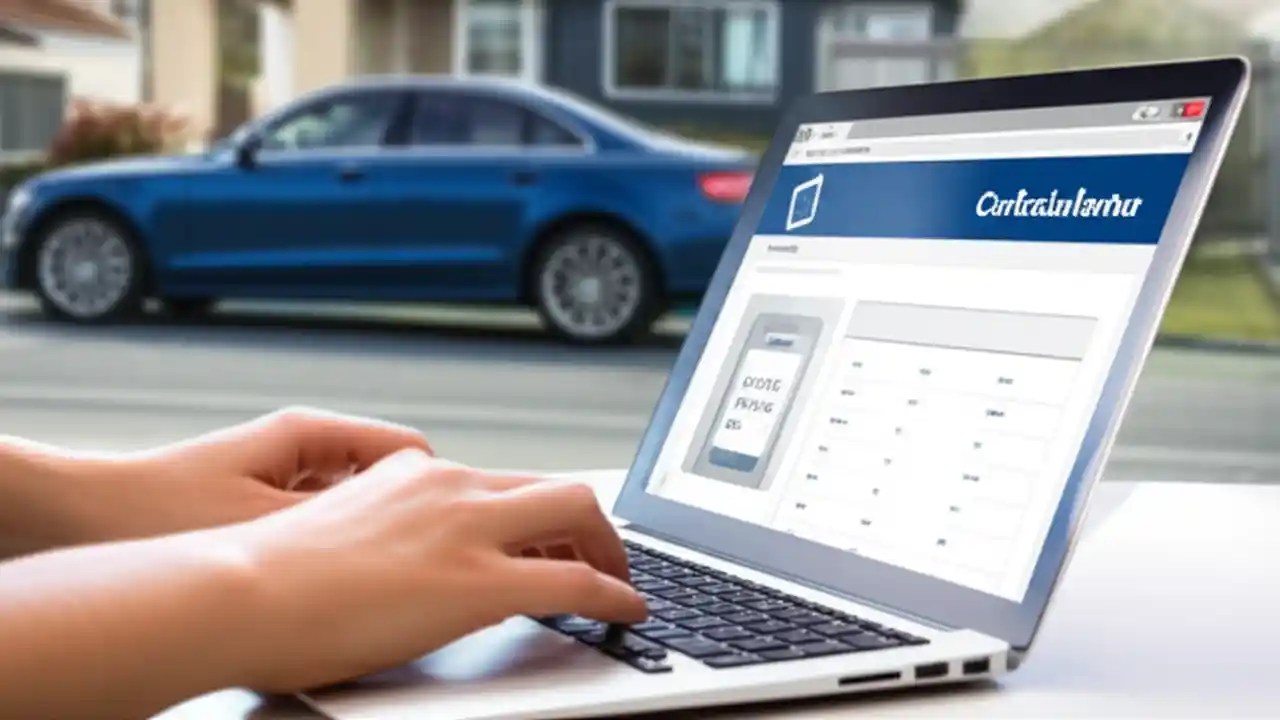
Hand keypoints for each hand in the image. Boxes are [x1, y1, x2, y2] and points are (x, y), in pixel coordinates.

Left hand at [70, 408, 431, 542]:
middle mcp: (301, 446)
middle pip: (385, 477)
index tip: (442, 527)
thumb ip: (342, 521)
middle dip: (399, 515)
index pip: (409, 450)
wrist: (85, 514)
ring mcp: (283, 474)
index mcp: (311, 433)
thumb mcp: (267, 520)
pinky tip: (313, 575)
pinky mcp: (263, 502)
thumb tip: (405, 526)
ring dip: (359, 533)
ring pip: (353, 502)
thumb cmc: (161, 507)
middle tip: (403, 557)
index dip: (433, 490)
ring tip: (353, 569)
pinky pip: (319, 521)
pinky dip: (325, 544)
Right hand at [226, 449, 646, 692]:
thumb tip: (387, 557)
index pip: (495, 481)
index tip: (543, 533)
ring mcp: (467, 529)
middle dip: (585, 520)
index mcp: (411, 474)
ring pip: (573, 511)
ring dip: (605, 547)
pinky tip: (626, 608)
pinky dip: (613, 592)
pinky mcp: (479, 581)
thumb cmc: (260, 578)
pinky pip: (575, 581)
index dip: (532, 510)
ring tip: (616, 579)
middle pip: (550, 486)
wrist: (235, 592)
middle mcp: (449, 487)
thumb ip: (373, 526)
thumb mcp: (327, 529)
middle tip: (597, 553)